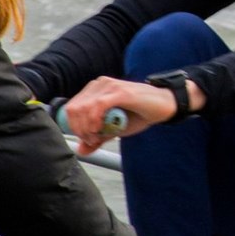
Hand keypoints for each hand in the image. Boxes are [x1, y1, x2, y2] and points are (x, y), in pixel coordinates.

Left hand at [62, 76, 180, 153]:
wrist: (164, 105)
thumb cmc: (139, 114)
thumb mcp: (115, 129)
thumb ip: (97, 138)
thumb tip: (80, 151)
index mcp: (94, 90)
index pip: (70, 109)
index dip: (74, 128)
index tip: (87, 140)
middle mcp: (99, 84)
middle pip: (73, 109)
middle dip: (79, 130)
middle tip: (93, 140)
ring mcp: (109, 86)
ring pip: (83, 108)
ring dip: (87, 128)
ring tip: (99, 137)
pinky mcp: (119, 91)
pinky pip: (97, 106)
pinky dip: (95, 121)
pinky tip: (101, 129)